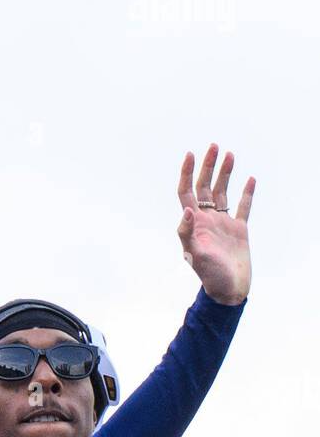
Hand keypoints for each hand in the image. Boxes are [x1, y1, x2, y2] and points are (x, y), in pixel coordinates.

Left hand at [177, 144, 254, 304]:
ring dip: (225, 173)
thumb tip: (187, 211)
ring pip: (223, 192)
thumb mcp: (195, 255)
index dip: (186, 173)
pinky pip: (242, 207)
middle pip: (205, 187)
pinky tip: (250, 179)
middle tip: (213, 146)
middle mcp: (207, 220)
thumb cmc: (210, 276)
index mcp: (194, 223)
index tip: (190, 154)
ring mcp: (222, 223)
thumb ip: (187, 233)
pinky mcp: (238, 230)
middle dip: (207, 166)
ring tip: (229, 154)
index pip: (186, 193)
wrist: (229, 290)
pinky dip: (246, 193)